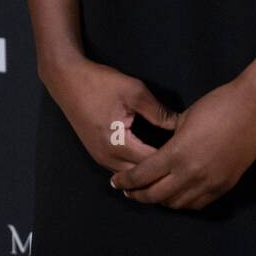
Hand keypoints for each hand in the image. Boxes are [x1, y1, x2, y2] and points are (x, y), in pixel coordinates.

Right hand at [42, 55, 178, 171]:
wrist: (67, 80)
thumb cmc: (100, 83)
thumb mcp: (134, 91)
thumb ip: (157, 111)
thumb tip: (179, 125)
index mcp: (117, 144)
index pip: (151, 162)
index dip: (171, 157)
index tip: (188, 150)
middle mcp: (107, 158)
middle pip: (141, 176)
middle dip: (161, 169)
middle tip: (183, 159)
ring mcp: (100, 158)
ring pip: (130, 175)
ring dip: (148, 171)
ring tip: (170, 161)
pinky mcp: (97, 153)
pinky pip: (121, 168)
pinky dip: (136, 167)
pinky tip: (150, 157)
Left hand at [109, 74, 255, 210]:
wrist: (255, 107)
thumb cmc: (218, 105)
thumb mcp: (185, 118)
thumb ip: (170, 138)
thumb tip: (161, 148)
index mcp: (177, 155)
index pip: (142, 175)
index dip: (126, 181)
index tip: (116, 182)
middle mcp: (190, 175)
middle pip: (155, 196)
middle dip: (138, 195)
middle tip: (127, 191)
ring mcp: (209, 184)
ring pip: (176, 204)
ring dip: (160, 200)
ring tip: (151, 193)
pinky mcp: (224, 186)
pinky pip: (197, 204)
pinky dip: (183, 202)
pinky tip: (177, 195)